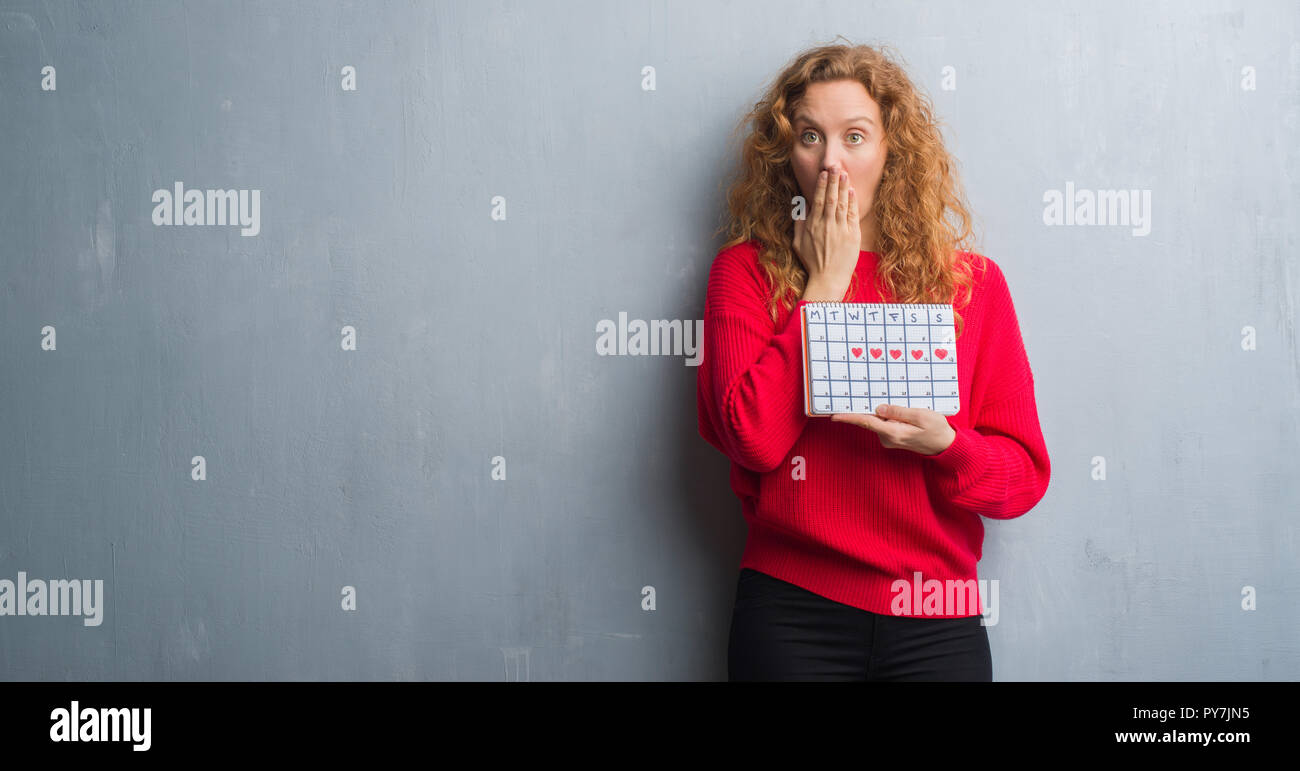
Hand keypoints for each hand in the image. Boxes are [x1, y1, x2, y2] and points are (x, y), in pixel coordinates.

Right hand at [793, 167, 860, 298]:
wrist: (827, 279)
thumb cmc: (812, 262)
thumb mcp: (798, 243)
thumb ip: (799, 223)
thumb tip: (800, 207)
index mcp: (812, 225)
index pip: (818, 200)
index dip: (822, 185)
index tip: (824, 174)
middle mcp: (826, 225)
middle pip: (830, 198)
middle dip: (833, 181)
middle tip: (835, 166)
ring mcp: (840, 230)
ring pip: (841, 203)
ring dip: (843, 187)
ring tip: (844, 174)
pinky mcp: (852, 235)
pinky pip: (852, 215)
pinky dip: (851, 202)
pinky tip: (851, 191)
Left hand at [830, 404, 956, 455]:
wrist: (945, 445)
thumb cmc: (936, 429)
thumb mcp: (921, 416)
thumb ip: (899, 412)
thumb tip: (879, 409)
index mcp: (893, 432)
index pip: (866, 422)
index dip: (849, 418)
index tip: (834, 415)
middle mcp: (887, 438)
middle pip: (869, 419)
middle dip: (862, 407)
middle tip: (853, 392)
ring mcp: (889, 438)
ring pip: (877, 420)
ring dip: (877, 410)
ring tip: (882, 395)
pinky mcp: (892, 436)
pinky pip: (884, 423)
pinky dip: (884, 414)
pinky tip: (890, 406)